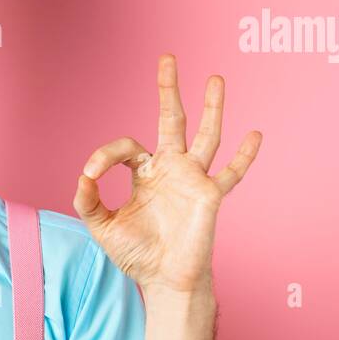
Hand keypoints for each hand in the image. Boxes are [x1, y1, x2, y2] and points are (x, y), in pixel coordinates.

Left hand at [72, 54, 260, 294]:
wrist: (163, 280)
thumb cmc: (136, 254)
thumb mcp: (102, 227)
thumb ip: (89, 203)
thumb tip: (83, 178)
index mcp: (145, 173)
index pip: (125, 148)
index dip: (105, 155)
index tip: (92, 175)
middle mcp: (170, 169)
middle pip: (171, 121)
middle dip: (168, 91)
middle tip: (167, 59)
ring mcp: (192, 179)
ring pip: (205, 136)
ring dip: (211, 108)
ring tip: (215, 79)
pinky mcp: (210, 195)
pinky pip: (231, 173)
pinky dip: (244, 156)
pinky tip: (255, 134)